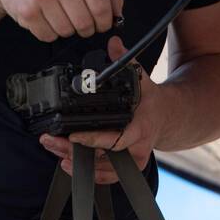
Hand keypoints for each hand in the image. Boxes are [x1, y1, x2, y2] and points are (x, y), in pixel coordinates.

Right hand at [0, 0, 122, 41]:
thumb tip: (118, 12)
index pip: (102, 7)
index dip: (104, 22)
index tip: (101, 24)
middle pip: (85, 24)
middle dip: (84, 28)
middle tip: (76, 20)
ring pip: (66, 32)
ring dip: (64, 29)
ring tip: (56, 13)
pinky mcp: (27, 11)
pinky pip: (47, 36)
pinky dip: (47, 32)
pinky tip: (43, 17)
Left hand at [38, 36, 167, 184]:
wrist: (167, 117)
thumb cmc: (151, 99)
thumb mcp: (142, 78)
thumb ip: (126, 61)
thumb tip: (114, 43)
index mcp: (141, 127)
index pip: (116, 138)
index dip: (93, 139)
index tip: (73, 136)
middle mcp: (137, 147)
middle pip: (103, 157)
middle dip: (74, 152)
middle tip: (52, 143)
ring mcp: (131, 159)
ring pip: (101, 168)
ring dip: (76, 162)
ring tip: (55, 151)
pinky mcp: (126, 167)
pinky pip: (106, 176)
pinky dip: (86, 172)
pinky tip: (67, 163)